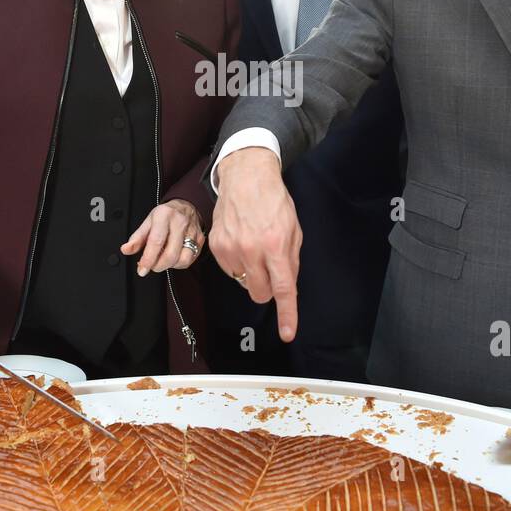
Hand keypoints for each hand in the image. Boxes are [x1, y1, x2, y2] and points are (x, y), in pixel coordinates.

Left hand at [121, 199, 202, 274]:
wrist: (186, 206)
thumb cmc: (166, 215)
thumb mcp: (148, 221)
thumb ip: (137, 237)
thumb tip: (126, 250)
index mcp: (164, 216)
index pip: (156, 241)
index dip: (148, 259)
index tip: (142, 269)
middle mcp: (180, 223)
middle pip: (170, 254)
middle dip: (158, 265)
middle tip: (152, 265)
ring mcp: (192, 232)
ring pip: (183, 260)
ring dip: (170, 266)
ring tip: (163, 260)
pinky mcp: (200, 240)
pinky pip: (190, 260)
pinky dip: (179, 263)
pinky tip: (173, 258)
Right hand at [208, 147, 301, 341]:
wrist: (246, 177)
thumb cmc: (273, 201)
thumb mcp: (293, 229)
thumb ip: (291, 259)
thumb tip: (286, 285)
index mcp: (276, 245)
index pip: (283, 289)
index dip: (287, 314)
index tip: (287, 333)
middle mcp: (251, 249)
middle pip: (260, 293)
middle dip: (267, 290)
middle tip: (270, 271)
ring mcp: (230, 249)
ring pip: (243, 283)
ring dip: (251, 273)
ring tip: (254, 247)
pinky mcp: (216, 247)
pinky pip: (230, 270)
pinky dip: (238, 263)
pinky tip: (241, 243)